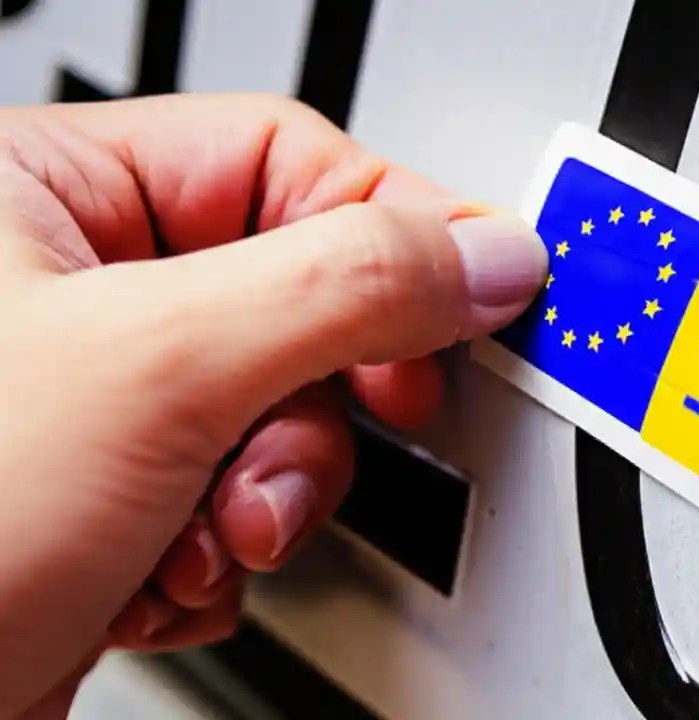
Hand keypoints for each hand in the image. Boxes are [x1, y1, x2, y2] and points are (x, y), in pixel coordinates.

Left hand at [0, 93, 545, 716]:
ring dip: (269, 493)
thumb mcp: (158, 368)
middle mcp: (71, 287)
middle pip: (297, 298)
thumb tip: (486, 256)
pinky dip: (225, 548)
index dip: (395, 230)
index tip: (478, 294)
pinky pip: (238, 491)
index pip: (290, 163)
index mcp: (48, 190)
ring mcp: (97, 401)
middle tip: (311, 442)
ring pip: (279, 412)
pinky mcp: (114, 496)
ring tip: (207, 533)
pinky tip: (157, 576)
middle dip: (315, 404)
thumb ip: (348, 288)